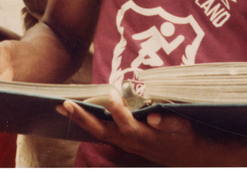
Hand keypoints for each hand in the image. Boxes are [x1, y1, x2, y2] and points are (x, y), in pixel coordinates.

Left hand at [55, 88, 204, 165]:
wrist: (185, 155)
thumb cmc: (183, 137)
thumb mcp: (182, 128)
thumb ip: (169, 122)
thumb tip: (153, 116)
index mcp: (144, 136)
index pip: (125, 123)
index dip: (117, 109)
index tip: (112, 92)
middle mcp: (130, 141)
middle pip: (102, 131)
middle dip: (82, 117)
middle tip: (65, 103)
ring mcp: (124, 142)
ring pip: (97, 132)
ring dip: (79, 120)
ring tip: (61, 106)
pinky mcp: (122, 140)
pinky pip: (100, 132)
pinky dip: (86, 122)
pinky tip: (75, 112)